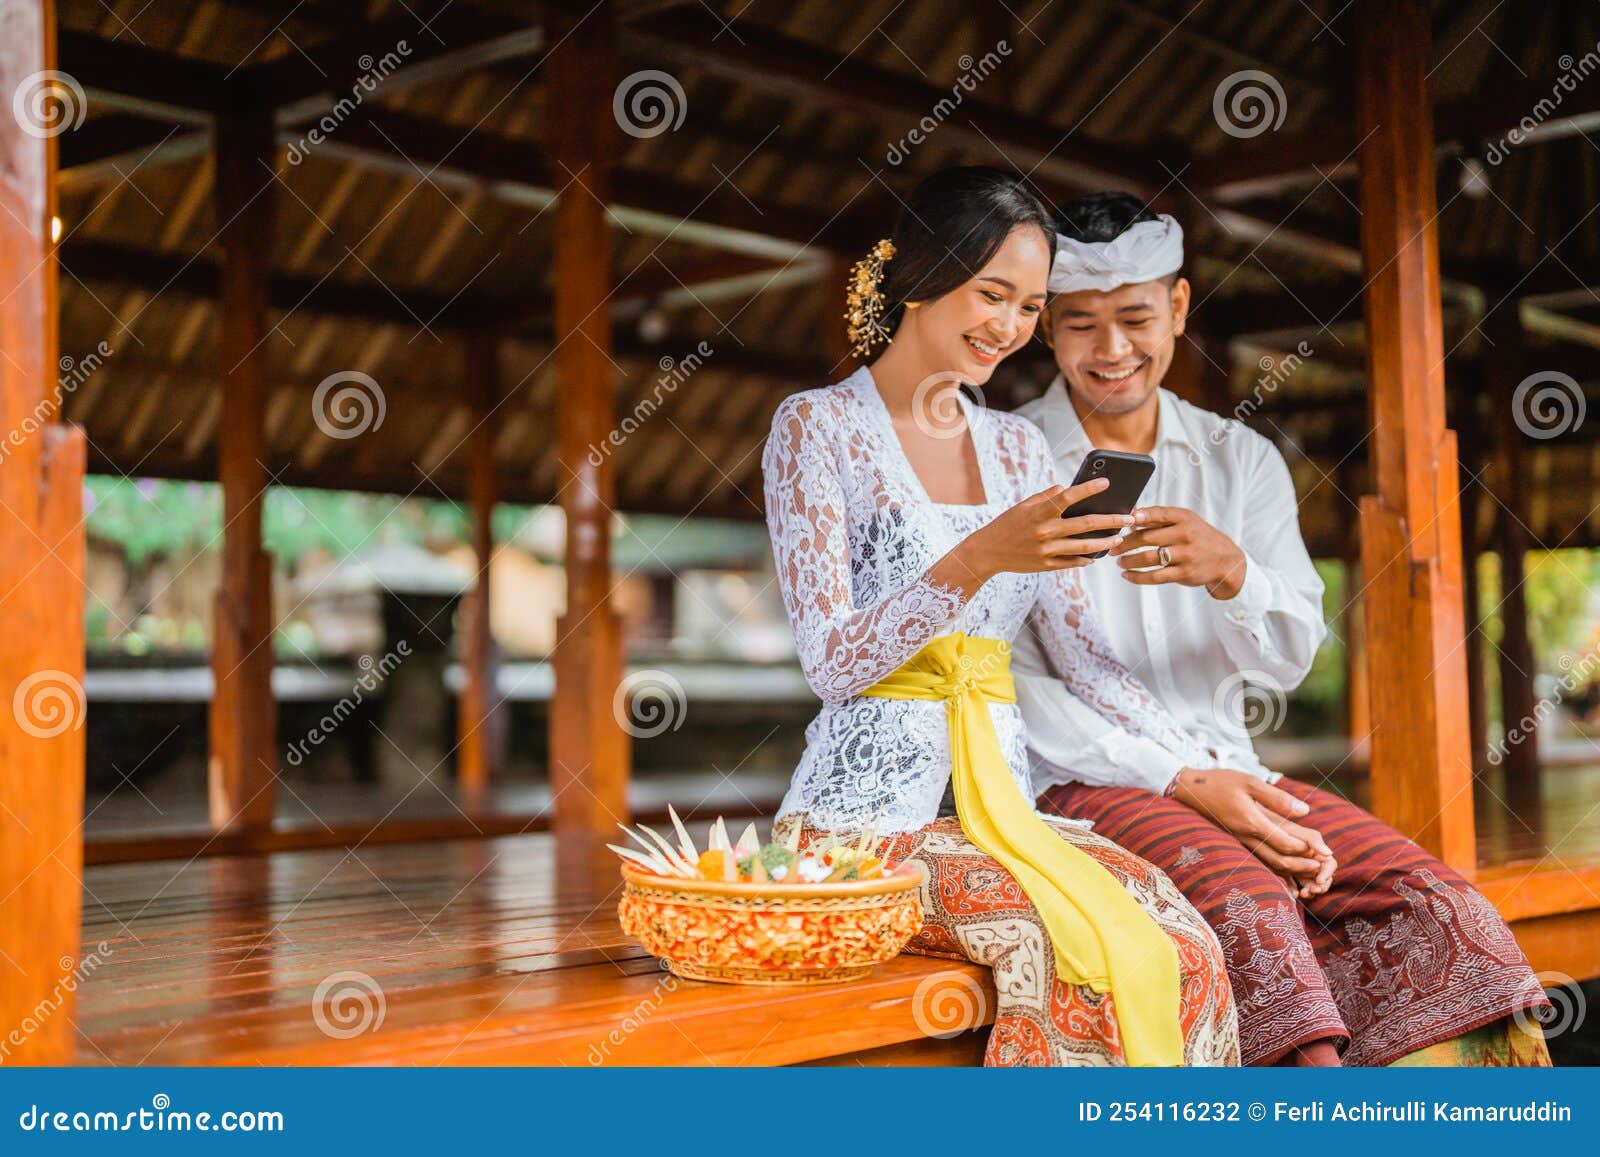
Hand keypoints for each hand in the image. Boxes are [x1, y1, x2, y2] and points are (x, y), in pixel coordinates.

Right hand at [948, 477, 1133, 583]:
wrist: (987, 552)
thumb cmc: (1007, 525)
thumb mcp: (1023, 506)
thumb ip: (1045, 497)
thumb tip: (1065, 488)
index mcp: (1039, 512)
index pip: (1068, 497)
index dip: (1089, 489)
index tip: (1107, 483)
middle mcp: (1045, 531)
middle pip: (1086, 524)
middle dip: (1111, 520)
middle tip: (1130, 517)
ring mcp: (1047, 550)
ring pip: (1085, 547)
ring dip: (1106, 542)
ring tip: (1120, 538)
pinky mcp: (1046, 566)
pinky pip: (1073, 562)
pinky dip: (1087, 558)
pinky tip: (1098, 554)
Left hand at [1108, 506, 1246, 598]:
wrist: (1225, 559)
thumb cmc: (1198, 537)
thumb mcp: (1185, 521)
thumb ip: (1159, 518)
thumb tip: (1130, 515)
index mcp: (1184, 518)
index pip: (1159, 514)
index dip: (1140, 516)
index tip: (1124, 519)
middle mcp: (1185, 535)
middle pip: (1147, 538)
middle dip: (1125, 543)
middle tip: (1112, 546)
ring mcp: (1185, 555)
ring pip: (1149, 558)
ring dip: (1129, 560)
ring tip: (1119, 561)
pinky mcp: (1184, 573)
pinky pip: (1156, 576)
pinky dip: (1138, 577)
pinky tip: (1127, 575)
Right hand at [1171, 767, 1334, 898]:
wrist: (1188, 791)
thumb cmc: (1220, 782)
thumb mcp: (1249, 782)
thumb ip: (1277, 797)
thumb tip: (1305, 810)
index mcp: (1252, 822)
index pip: (1286, 843)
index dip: (1308, 849)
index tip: (1326, 850)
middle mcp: (1246, 837)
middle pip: (1280, 861)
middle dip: (1303, 867)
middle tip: (1323, 868)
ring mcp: (1240, 842)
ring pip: (1269, 865)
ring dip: (1292, 871)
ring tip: (1311, 872)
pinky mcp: (1237, 842)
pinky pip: (1260, 861)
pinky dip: (1277, 869)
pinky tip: (1287, 871)